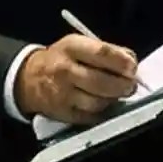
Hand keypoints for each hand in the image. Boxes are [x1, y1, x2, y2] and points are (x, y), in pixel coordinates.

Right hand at [14, 34, 138, 124]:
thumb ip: (106, 51)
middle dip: (122, 85)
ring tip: (117, 93)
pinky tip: (105, 103)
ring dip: (114, 99)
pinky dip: (103, 111)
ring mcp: (63, 94)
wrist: (30, 79)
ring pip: (98, 102)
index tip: (132, 67)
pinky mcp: (64, 114)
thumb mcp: (79, 45)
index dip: (121, 61)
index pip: (101, 53)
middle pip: (101, 81)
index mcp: (71, 47)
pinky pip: (91, 116)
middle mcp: (65, 70)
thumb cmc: (62, 59)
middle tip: (131, 85)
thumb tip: (131, 61)